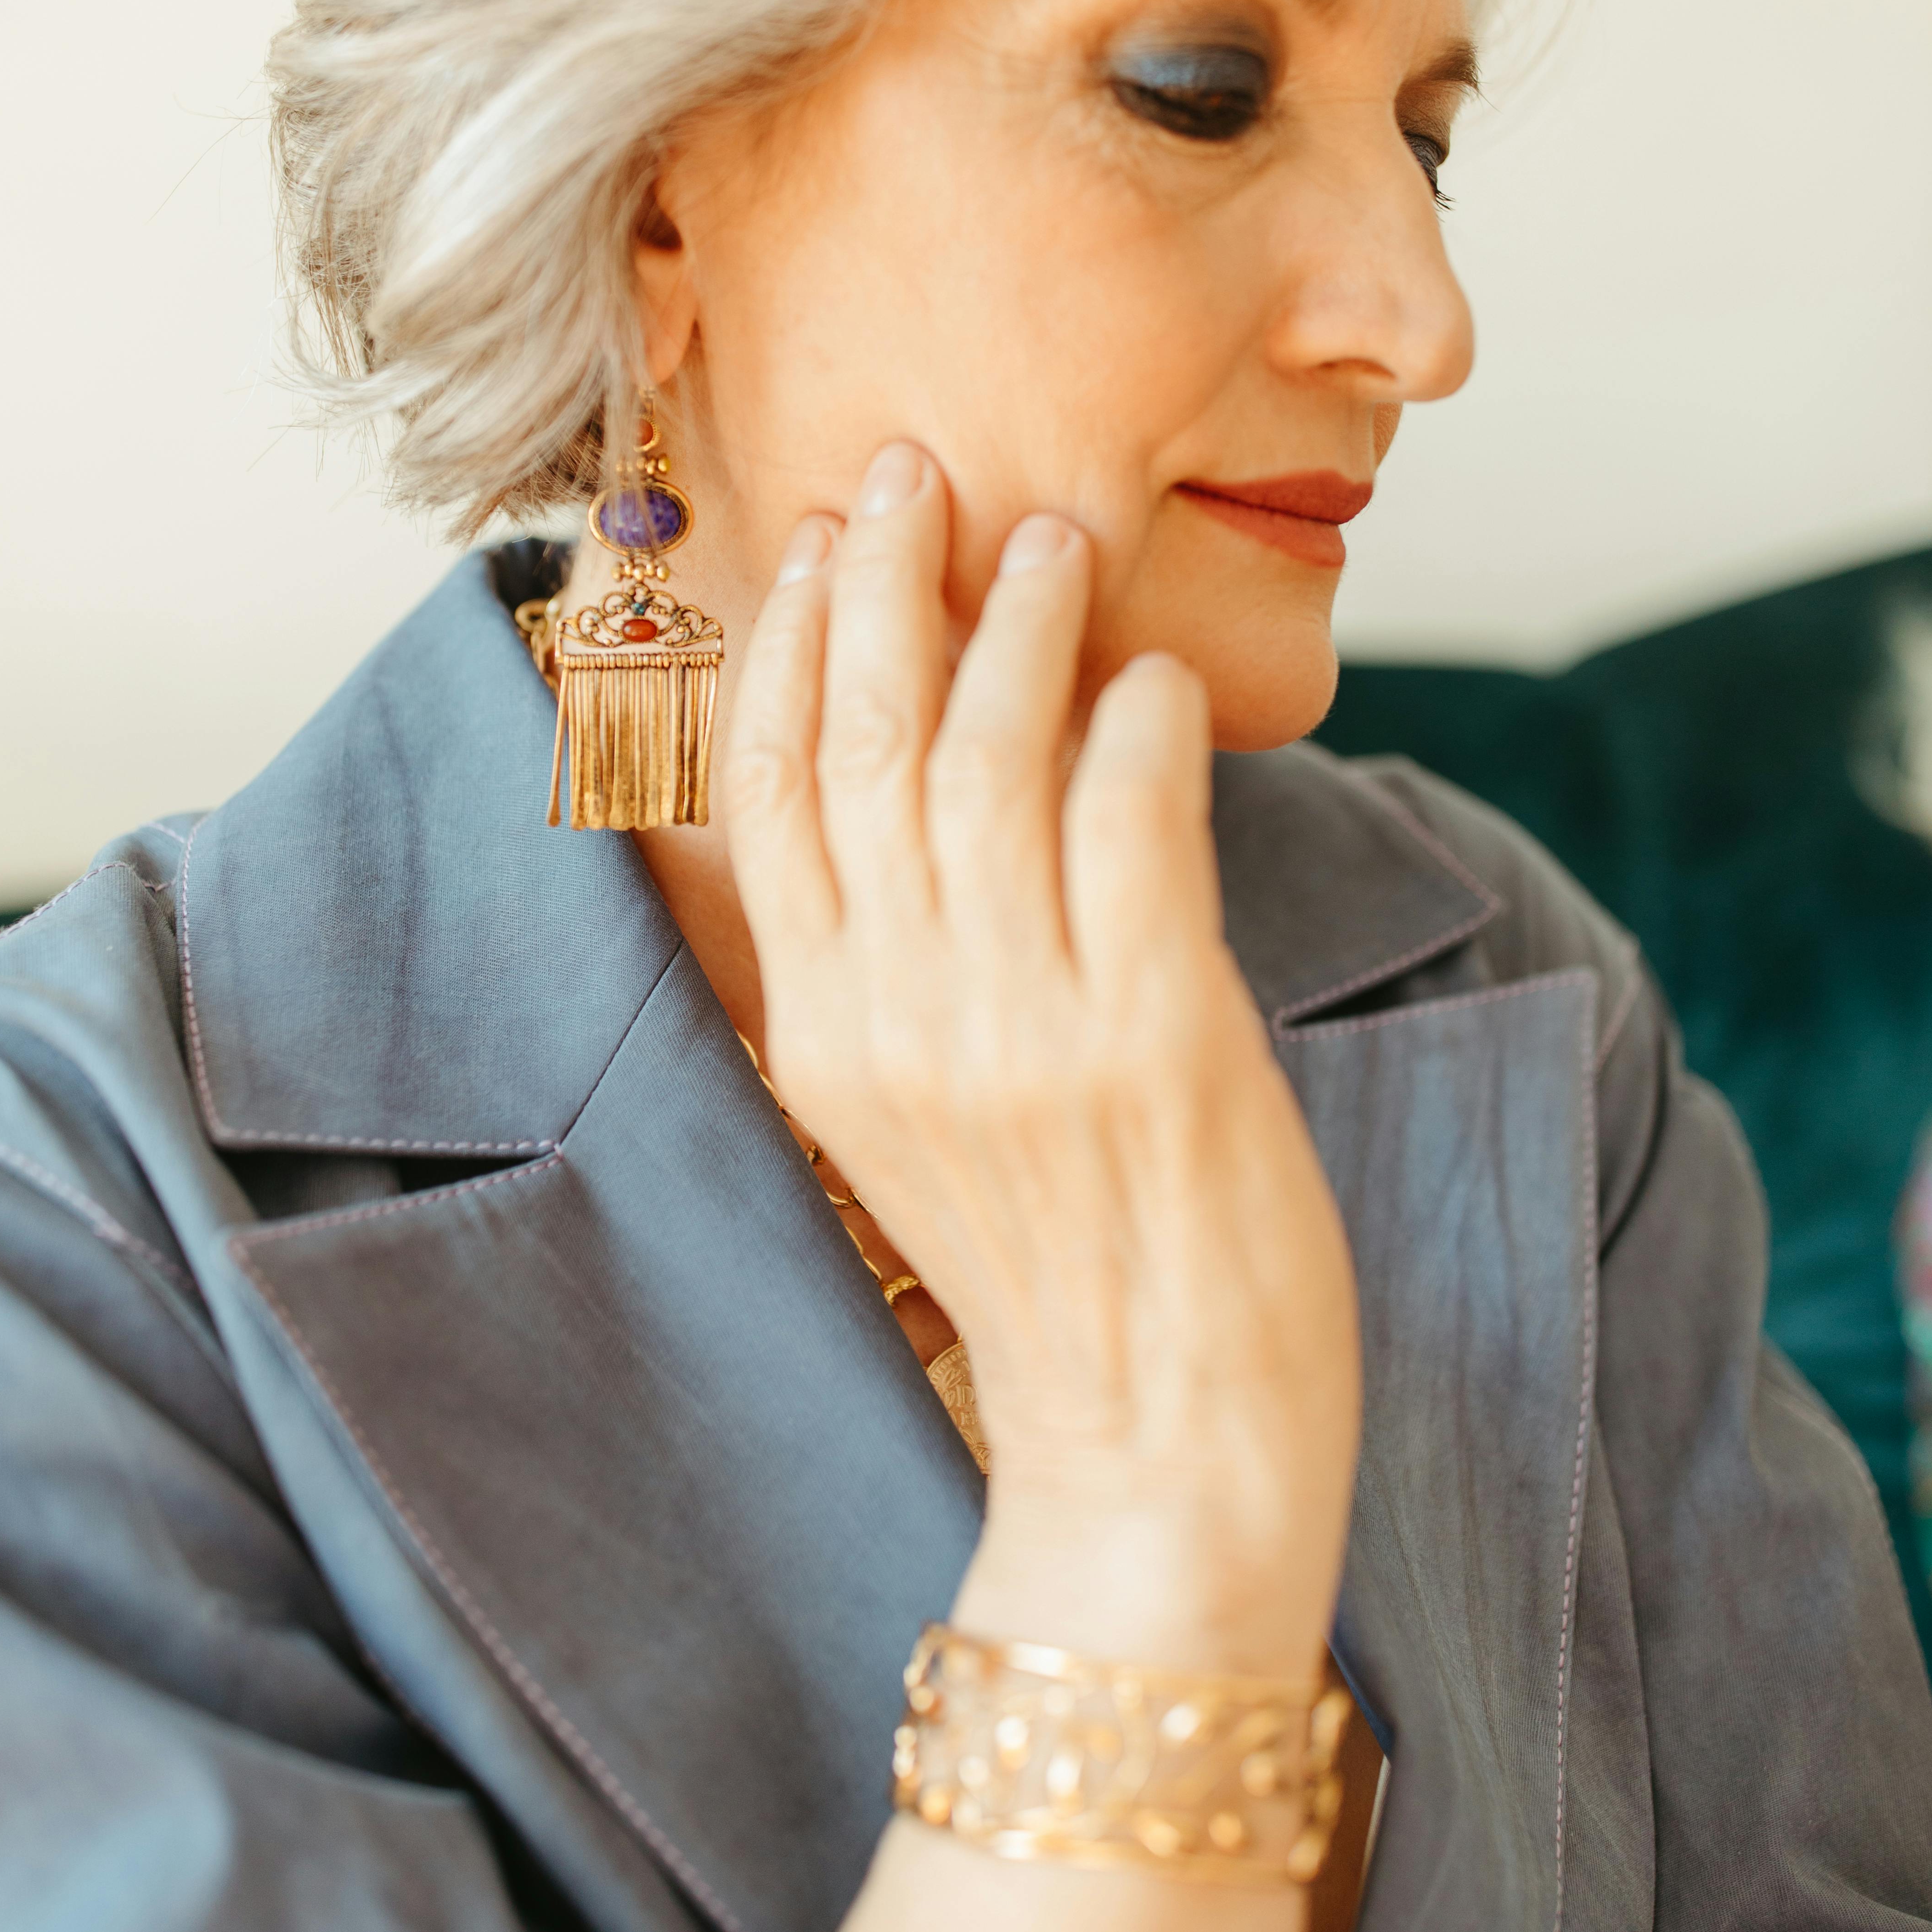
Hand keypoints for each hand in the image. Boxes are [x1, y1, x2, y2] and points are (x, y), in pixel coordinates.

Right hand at [724, 440, 1359, 1674]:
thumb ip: (890, 977)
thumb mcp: (912, 1131)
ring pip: (993, 763)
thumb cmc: (1059, 1281)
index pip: (773, 795)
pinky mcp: (1153, 1044)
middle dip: (885, 586)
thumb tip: (903, 806)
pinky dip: (1137, 730)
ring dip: (1022, 627)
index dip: (793, 647)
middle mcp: (903, 1023)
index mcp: (826, 1041)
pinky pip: (1130, 832)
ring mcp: (1023, 1033)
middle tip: (915, 470)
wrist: (1158, 1462)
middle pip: (866, 746)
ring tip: (1054, 538)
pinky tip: (1153, 677)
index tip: (815, 538)